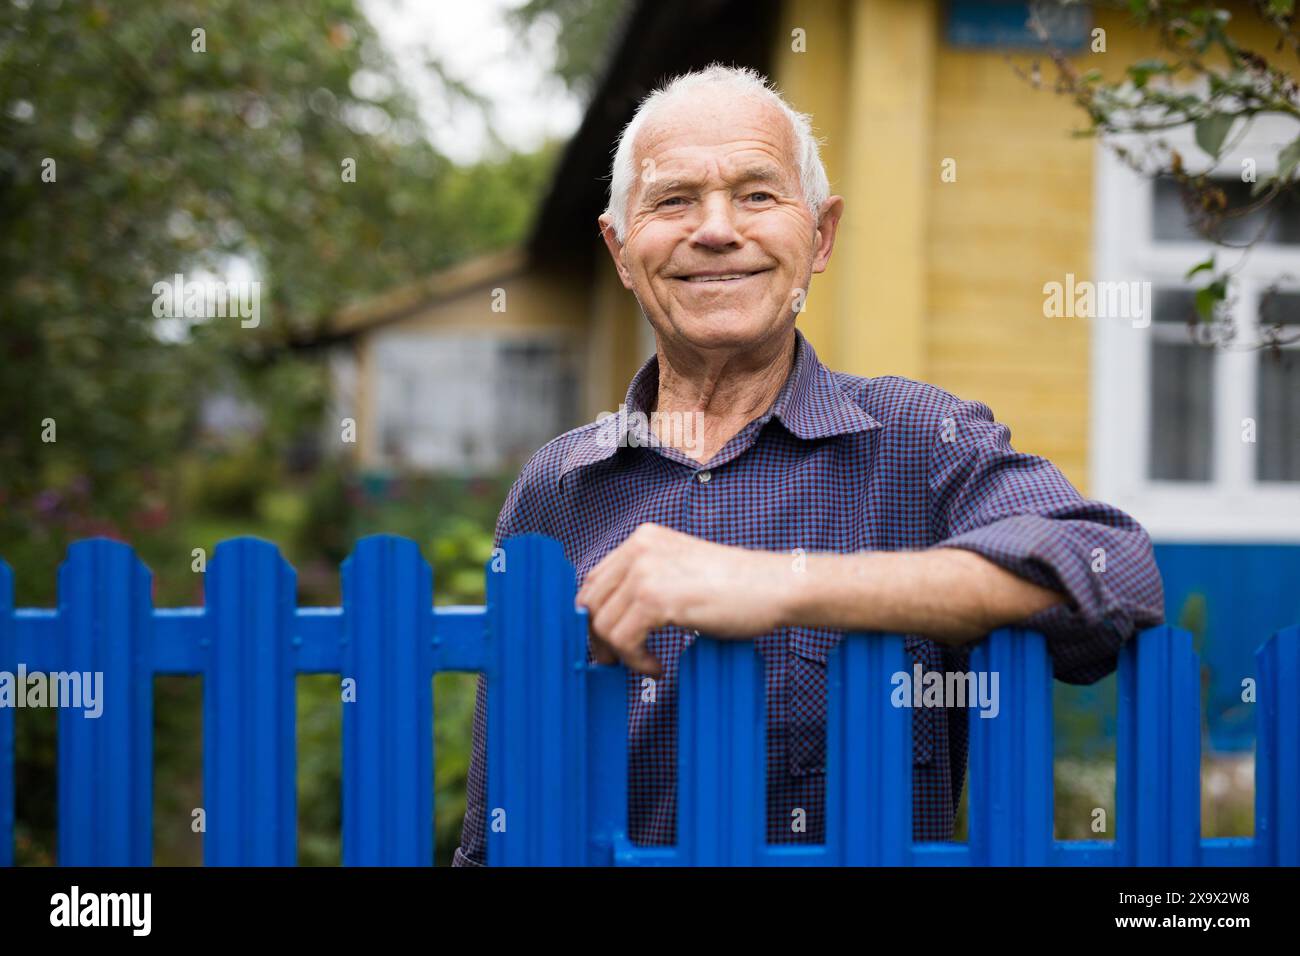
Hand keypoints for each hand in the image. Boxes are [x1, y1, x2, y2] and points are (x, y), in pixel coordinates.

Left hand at [574, 523, 791, 675]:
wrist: (775, 586)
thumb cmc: (737, 585)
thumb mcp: (680, 571)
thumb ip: (646, 581)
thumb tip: (611, 616)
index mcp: (644, 539)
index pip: (595, 580)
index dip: (594, 616)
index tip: (607, 642)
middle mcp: (639, 549)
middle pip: (591, 602)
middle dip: (599, 638)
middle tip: (616, 661)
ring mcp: (645, 572)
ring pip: (603, 624)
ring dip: (621, 654)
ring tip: (646, 664)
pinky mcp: (656, 599)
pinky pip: (624, 640)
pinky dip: (636, 662)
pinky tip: (656, 667)